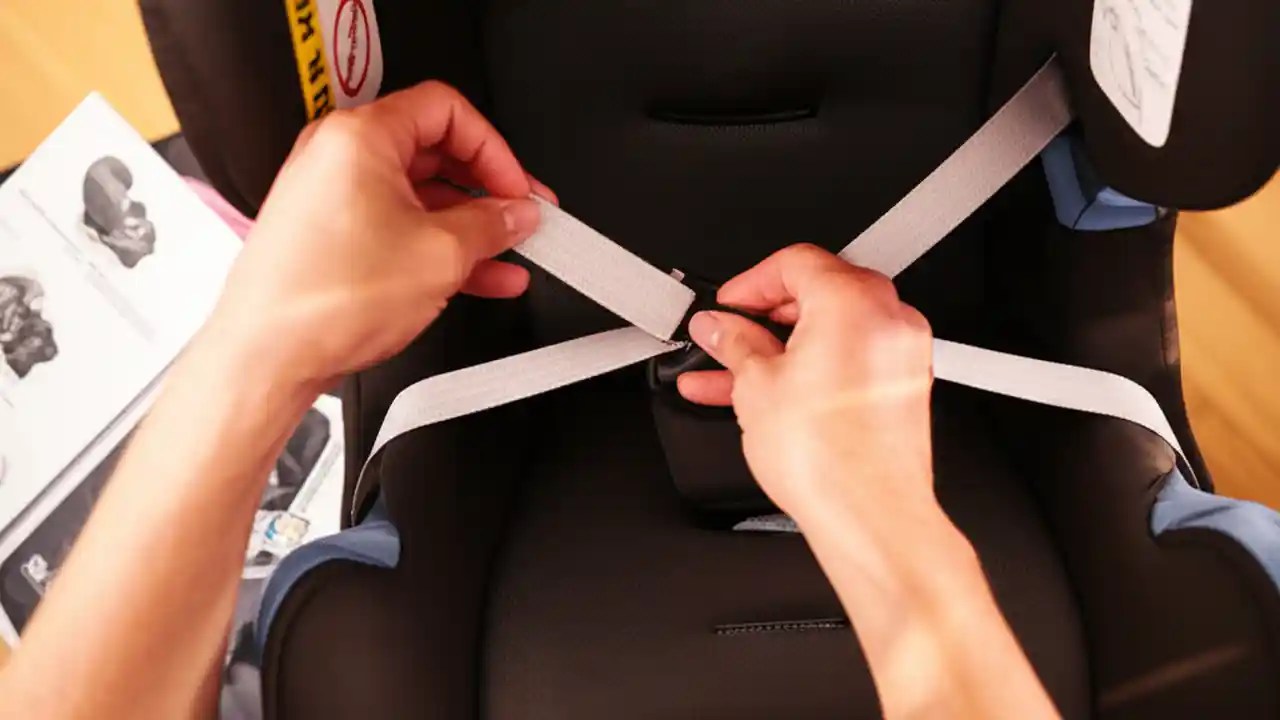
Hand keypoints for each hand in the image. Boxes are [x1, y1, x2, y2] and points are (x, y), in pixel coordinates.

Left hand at [206, 81, 555, 389]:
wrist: (267, 356)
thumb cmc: (324, 299)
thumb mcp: (439, 255)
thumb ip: (490, 225)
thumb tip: (515, 214)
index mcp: (360, 137)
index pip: (446, 111)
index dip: (494, 149)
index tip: (517, 187)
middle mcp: (338, 156)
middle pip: (434, 153)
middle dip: (486, 189)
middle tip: (520, 217)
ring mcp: (331, 196)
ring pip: (420, 198)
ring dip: (468, 227)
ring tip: (507, 254)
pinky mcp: (329, 236)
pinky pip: (398, 227)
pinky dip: (437, 246)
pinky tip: (478, 275)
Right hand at [676, 244, 934, 522]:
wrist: (871, 518)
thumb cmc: (829, 460)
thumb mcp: (756, 387)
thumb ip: (734, 343)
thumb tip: (719, 328)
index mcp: (853, 301)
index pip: (794, 262)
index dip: (749, 283)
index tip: (725, 306)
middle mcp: (888, 319)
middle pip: (815, 293)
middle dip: (762, 317)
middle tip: (723, 337)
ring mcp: (900, 354)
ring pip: (828, 331)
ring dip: (778, 347)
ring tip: (729, 371)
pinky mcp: (900, 387)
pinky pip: (847, 359)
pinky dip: (809, 367)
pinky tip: (766, 391)